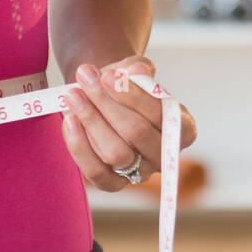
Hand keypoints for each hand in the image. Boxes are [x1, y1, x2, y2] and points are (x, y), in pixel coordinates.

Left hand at [61, 55, 197, 191]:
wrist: (105, 100)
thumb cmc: (125, 86)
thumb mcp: (134, 71)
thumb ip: (137, 69)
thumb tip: (134, 70)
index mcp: (182, 128)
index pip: (161, 114)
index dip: (134, 95)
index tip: (108, 75)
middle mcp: (164, 154)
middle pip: (137, 133)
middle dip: (107, 103)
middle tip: (85, 79)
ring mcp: (139, 172)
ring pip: (116, 153)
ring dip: (91, 120)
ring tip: (73, 95)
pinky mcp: (113, 183)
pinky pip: (96, 171)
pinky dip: (79, 145)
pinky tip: (69, 120)